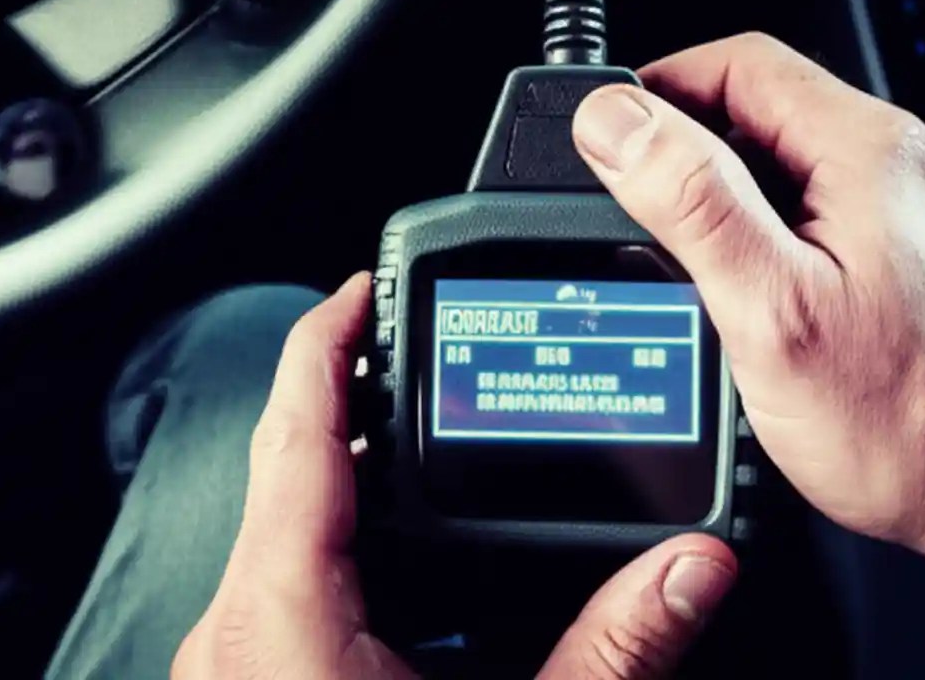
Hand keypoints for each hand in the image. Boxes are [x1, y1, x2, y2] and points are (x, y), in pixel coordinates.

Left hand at [172, 273, 736, 678]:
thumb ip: (608, 654)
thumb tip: (692, 569)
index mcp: (281, 619)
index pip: (296, 432)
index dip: (330, 341)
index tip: (365, 283)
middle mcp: (236, 632)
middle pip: (289, 472)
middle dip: (354, 405)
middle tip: (421, 349)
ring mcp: (232, 665)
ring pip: (283, 531)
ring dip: (349, 479)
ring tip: (418, 432)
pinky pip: (284, 585)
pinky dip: (340, 545)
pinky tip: (400, 556)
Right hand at [572, 33, 924, 637]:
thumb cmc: (914, 426)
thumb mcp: (773, 310)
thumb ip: (692, 204)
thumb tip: (617, 122)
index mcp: (868, 154)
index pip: (739, 65)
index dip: (657, 90)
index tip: (607, 139)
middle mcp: (906, 166)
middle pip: (765, 113)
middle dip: (688, 154)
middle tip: (638, 220)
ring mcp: (920, 210)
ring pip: (794, 167)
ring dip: (731, 201)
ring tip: (695, 271)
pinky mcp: (923, 254)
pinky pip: (830, 212)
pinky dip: (777, 237)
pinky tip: (760, 296)